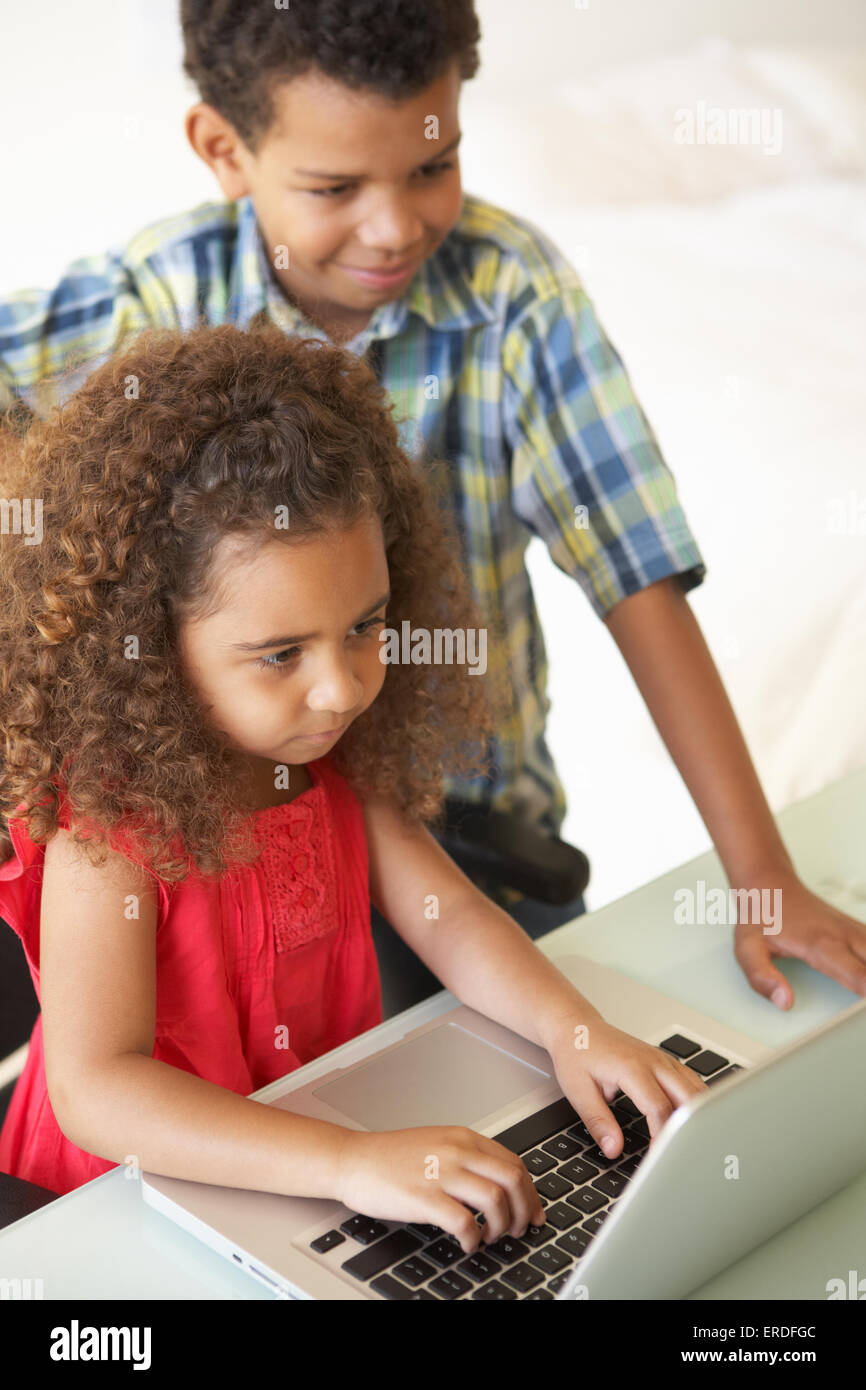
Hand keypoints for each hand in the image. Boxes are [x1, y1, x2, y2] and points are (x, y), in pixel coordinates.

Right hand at [336, 1125, 545, 1253]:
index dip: (531, 1192)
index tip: (534, 1211)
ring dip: (502, 1226)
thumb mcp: (438, 1144)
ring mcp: (441, 1173)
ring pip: (496, 1200)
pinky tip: (468, 1243)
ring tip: (492, 1237)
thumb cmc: (392, 1157)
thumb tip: (500, 1185)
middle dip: (525, 1210)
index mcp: (464, 1138)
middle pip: (513, 1179)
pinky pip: (465, 1222)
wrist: (353, 1160)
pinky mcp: (424, 1197)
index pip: (514, 1163)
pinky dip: (474, 1238)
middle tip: (521, 1229)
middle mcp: (457, 1151)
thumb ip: (468, 1158)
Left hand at [545, 1014, 708, 1158]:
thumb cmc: (577, 1053)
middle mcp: (654, 1061)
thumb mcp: (578, 1091)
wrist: (578, 1028)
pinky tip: (690, 1121)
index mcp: (632, 1068)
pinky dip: (696, 1103)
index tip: (657, 1158)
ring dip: (697, 1116)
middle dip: (687, 1130)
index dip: (662, 1137)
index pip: (659, 1108)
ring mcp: (663, 1059)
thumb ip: (598, 1121)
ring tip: (686, 1142)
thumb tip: (613, 1149)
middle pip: (688, 1099)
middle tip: (677, 1154)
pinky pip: (692, 1082)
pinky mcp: (666, 1061)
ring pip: (697, 1089)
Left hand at [732, 868, 865, 1007]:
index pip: (861, 978)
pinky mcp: (857, 929)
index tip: (863, 1016)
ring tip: (863, 1009)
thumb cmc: (761, 916)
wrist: (770, 883)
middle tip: (862, 1018)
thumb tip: (785, 1002)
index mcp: (821, 944)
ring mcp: (854, 930)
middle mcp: (844, 936)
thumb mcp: (748, 948)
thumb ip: (762, 977)